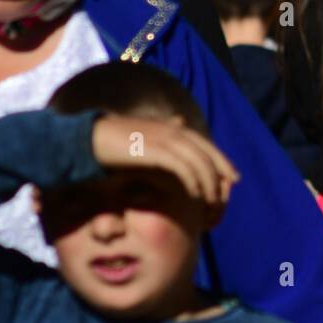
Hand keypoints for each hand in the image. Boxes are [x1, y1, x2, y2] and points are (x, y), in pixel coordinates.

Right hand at [91, 115, 239, 207]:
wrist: (89, 139)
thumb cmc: (116, 140)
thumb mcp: (145, 135)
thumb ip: (164, 132)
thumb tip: (179, 121)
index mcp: (174, 127)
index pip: (206, 145)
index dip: (222, 161)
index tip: (233, 177)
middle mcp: (174, 130)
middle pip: (209, 153)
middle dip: (222, 172)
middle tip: (229, 191)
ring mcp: (165, 139)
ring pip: (199, 162)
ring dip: (208, 183)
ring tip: (211, 201)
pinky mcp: (155, 150)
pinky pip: (183, 167)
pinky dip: (193, 181)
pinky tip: (195, 195)